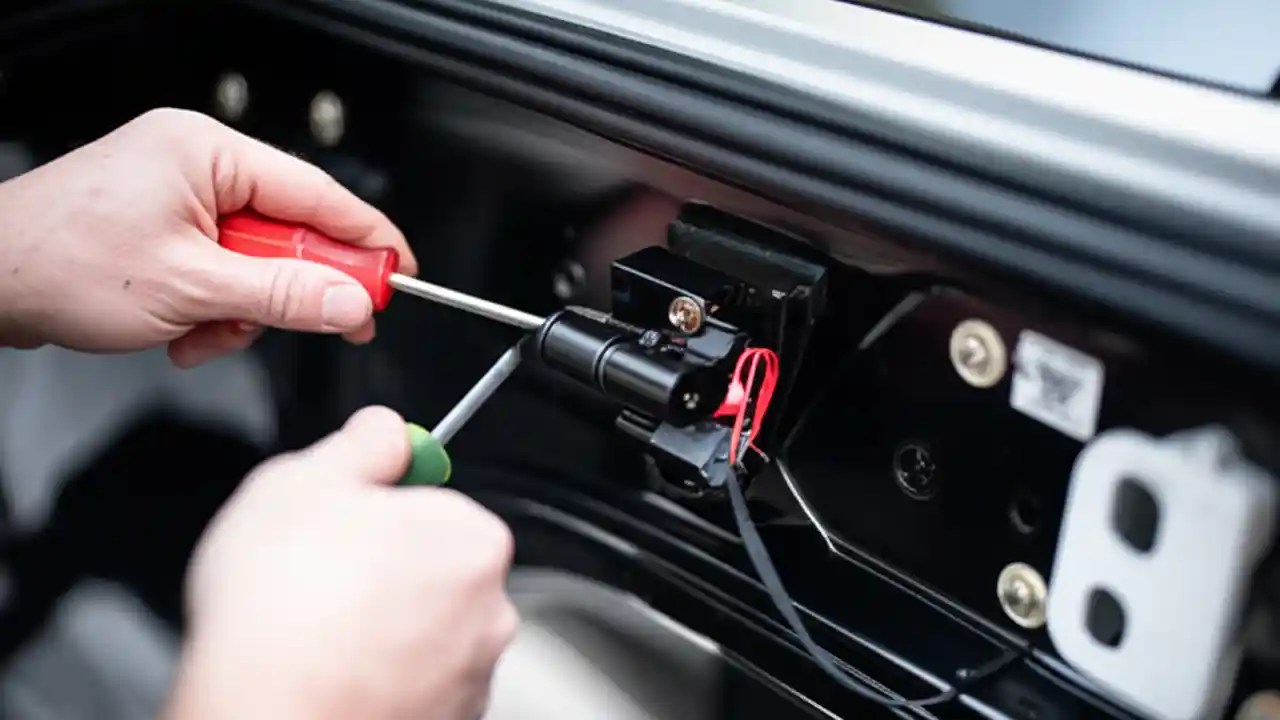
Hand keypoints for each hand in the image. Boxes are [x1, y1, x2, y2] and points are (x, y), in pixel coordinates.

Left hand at [0, 108, 417, 365]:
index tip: (401, 275)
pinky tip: (182, 330)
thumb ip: (282, 297)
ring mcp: (180, 196)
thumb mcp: (191, 288)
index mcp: (209, 152)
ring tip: (202, 332)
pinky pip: (222, 272)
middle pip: (289, 233)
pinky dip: (212, 311)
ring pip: (256, 264)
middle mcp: (197, 165)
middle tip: (320, 323)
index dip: (367, 239)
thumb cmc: (60, 261)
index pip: (318, 194)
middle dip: (286, 291)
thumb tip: (348, 302)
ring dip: (241, 312)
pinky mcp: (165, 227)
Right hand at [167, 406, 517, 719]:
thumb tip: (385, 429)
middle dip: (382, 571)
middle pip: (432, 570)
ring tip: (317, 636)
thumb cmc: (283, 613)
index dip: (372, 511)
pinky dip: (380, 682)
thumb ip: (359, 445)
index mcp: (471, 538)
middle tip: (317, 583)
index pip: (431, 503)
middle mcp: (489, 611)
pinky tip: (332, 677)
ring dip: (381, 630)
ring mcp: (471, 676)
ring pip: (422, 633)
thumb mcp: (300, 482)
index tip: (335, 528)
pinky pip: (412, 686)